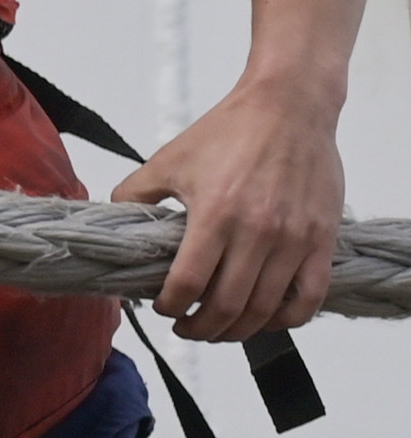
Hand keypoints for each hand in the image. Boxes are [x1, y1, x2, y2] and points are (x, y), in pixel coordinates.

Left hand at [116, 75, 345, 343]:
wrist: (289, 107)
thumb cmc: (228, 131)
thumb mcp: (168, 160)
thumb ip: (136, 193)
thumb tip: (114, 222)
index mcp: (215, 215)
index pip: (187, 284)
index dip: (169, 306)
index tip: (162, 308)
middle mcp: (257, 233)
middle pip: (226, 307)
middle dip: (201, 328)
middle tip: (187, 328)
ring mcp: (294, 240)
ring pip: (265, 310)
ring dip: (239, 330)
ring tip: (220, 328)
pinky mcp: (322, 240)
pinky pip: (309, 298)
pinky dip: (286, 319)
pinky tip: (266, 318)